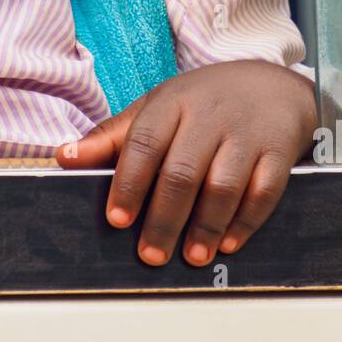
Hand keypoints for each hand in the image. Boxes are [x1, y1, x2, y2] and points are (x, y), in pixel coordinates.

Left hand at [57, 60, 316, 265]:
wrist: (272, 84)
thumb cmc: (203, 102)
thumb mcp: (157, 107)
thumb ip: (113, 136)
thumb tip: (64, 158)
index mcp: (172, 103)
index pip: (144, 142)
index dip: (129, 183)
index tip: (117, 219)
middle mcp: (209, 116)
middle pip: (182, 171)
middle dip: (164, 218)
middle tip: (150, 254)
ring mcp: (246, 133)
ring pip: (223, 185)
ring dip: (205, 226)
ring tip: (190, 257)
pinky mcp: (277, 151)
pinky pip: (263, 191)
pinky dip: (245, 221)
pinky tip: (227, 243)